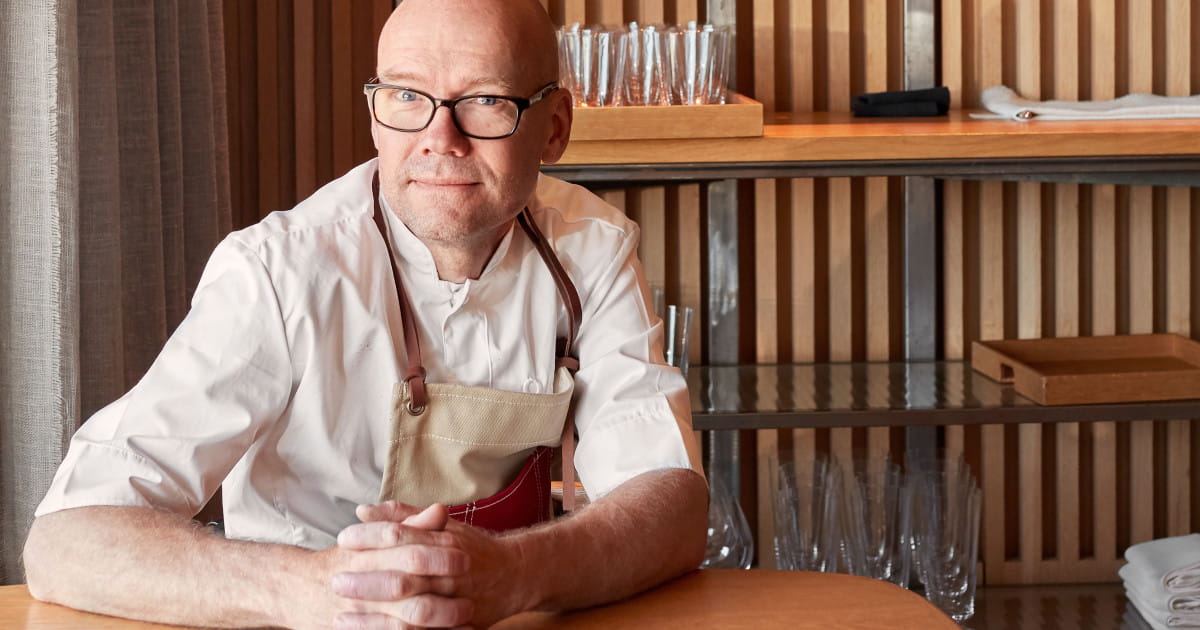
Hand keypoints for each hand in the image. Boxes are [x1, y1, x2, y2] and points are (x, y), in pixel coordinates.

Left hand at [333, 502, 529, 628]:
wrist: (515, 574)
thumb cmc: (471, 548)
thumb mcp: (442, 525)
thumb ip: (403, 516)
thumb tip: (363, 511)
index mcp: (444, 541)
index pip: (402, 535)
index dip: (370, 537)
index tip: (342, 539)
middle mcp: (451, 570)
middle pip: (404, 577)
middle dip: (367, 582)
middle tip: (336, 581)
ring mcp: (456, 601)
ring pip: (412, 613)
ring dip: (375, 618)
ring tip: (342, 617)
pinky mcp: (459, 626)